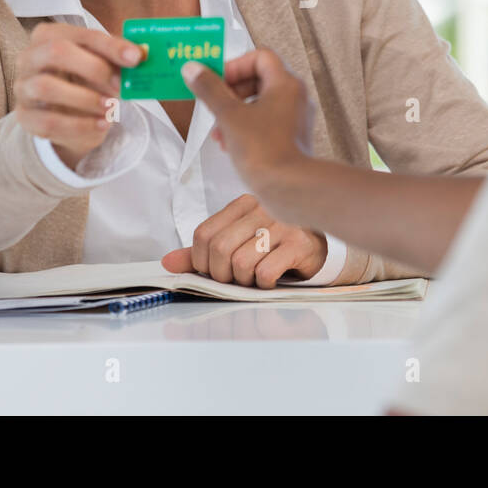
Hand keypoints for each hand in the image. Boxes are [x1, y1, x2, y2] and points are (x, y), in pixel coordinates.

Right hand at [13, 21, 143, 166]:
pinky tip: (101, 124)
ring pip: (47, 87)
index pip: (81, 34)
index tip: (135, 58)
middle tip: (119, 85)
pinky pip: (48, 121)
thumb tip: (140, 55)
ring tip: (110, 107)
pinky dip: (79, 125)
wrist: (66, 113)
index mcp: (49, 35)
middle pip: (56, 52)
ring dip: (85, 98)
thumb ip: (117, 57)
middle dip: (93, 67)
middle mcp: (29, 57)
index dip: (110, 46)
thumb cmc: (85, 79)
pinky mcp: (24, 116)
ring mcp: (23, 87)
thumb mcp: (101, 64)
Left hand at [160, 194, 327, 287]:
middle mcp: (262, 208)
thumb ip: (203, 253)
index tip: (212, 272)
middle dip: (221, 275)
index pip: (203, 234)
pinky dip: (263, 284)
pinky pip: (266, 272)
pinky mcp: (300, 243)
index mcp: (243, 203)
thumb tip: (167, 264)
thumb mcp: (238, 242)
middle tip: (233, 281)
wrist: (319, 247)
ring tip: (254, 278)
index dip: (200, 261)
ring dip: (243, 281)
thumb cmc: (273, 245)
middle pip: (220, 249)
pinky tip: (271, 279)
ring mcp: (283, 224)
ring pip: (241, 263)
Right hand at [179, 48, 314, 194]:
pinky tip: (231, 145)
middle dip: (231, 93)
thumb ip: (209, 89)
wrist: (289, 189)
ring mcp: (296, 118)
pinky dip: (247, 127)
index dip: (235, 65)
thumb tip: (192, 68)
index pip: (259, 57)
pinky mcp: (292, 138)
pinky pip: (267, 122)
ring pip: (260, 103)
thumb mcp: (229, 115)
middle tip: (213, 106)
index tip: (216, 81)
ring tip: (219, 132)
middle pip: (259, 79)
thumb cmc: (263, 150)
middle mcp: (295, 96)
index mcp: (285, 83)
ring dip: (235, 112)